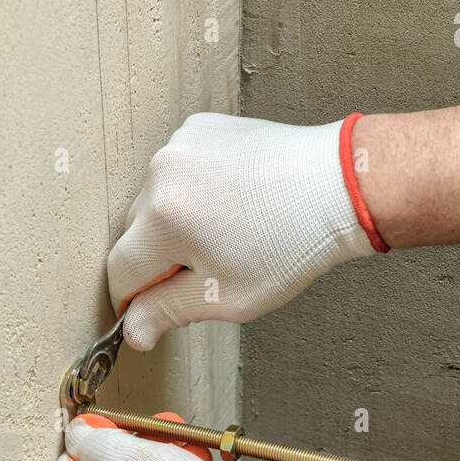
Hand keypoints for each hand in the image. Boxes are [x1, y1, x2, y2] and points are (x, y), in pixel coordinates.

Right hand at [107, 112, 382, 350]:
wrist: (338, 186)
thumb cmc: (291, 244)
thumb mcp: (226, 296)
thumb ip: (169, 312)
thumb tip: (133, 332)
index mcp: (164, 219)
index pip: (121, 271)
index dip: (133, 300)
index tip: (150, 312)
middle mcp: (162, 173)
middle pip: (133, 234)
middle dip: (157, 261)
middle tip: (205, 274)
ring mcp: (179, 144)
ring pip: (153, 202)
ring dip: (172, 225)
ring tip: (224, 236)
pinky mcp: (198, 128)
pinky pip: (175, 173)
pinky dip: (190, 193)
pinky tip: (229, 206)